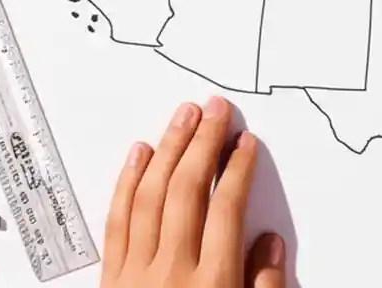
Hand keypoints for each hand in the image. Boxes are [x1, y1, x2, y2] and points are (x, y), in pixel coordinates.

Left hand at [101, 97, 284, 287]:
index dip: (238, 170)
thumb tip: (270, 243)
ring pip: (151, 197)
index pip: (228, 210)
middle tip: (215, 110)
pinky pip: (117, 221)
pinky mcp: (111, 278)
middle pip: (188, 191)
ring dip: (169, 150)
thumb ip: (264, 286)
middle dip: (204, 143)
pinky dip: (127, 182)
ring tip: (183, 117)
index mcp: (213, 284)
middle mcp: (173, 272)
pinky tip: (140, 154)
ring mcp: (136, 273)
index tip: (245, 143)